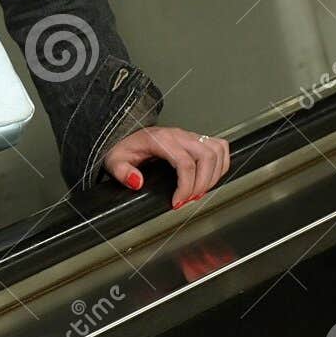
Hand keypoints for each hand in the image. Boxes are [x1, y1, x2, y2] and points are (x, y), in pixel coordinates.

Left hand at [102, 124, 230, 208]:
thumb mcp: (114, 161)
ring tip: (200, 191)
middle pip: (206, 156)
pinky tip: (210, 178)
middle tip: (190, 198)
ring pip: (216, 150)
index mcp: (159, 139)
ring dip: (214, 175)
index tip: (178, 202)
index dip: (186, 186)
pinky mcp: (195, 139)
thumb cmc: (123, 149)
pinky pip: (219, 147)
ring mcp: (188, 135)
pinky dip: (221, 164)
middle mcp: (178, 135)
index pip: (184, 163)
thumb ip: (122, 172)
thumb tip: (137, 182)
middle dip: (203, 183)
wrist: (125, 137)